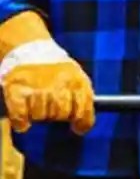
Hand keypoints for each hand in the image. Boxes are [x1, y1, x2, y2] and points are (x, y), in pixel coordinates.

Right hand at [0, 11, 94, 134]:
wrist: (31, 50)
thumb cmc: (57, 69)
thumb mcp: (77, 77)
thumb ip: (83, 97)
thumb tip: (82, 125)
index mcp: (77, 82)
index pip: (83, 110)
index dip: (82, 123)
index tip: (78, 128)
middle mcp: (59, 84)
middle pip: (62, 115)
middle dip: (58, 115)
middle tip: (52, 107)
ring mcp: (37, 87)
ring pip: (41, 116)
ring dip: (39, 115)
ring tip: (37, 104)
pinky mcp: (17, 90)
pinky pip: (21, 116)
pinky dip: (21, 121)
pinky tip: (23, 120)